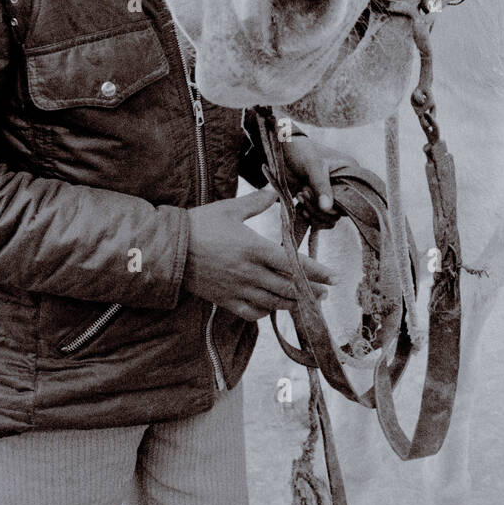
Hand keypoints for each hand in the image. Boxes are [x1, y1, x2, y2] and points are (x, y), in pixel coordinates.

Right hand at [184, 187, 336, 321]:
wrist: (171, 250)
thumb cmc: (200, 225)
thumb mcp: (229, 209)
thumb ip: (256, 202)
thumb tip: (274, 192)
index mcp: (254, 248)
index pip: (293, 264)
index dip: (316, 271)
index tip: (333, 276)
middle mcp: (250, 273)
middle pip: (289, 287)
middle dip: (311, 291)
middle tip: (326, 292)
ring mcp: (238, 289)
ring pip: (274, 302)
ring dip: (294, 303)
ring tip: (308, 302)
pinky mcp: (226, 301)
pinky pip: (253, 312)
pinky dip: (268, 312)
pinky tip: (274, 307)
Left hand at [281, 134, 356, 228]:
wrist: (283, 151)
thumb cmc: (302, 151)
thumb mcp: (313, 166)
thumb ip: (321, 186)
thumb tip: (327, 208)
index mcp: (350, 172)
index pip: (353, 199)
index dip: (336, 204)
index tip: (317, 196)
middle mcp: (343, 186)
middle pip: (340, 211)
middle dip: (319, 208)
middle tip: (304, 192)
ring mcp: (331, 194)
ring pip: (329, 218)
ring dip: (313, 212)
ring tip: (300, 195)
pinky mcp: (319, 200)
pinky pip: (320, 219)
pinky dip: (310, 217)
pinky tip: (301, 207)